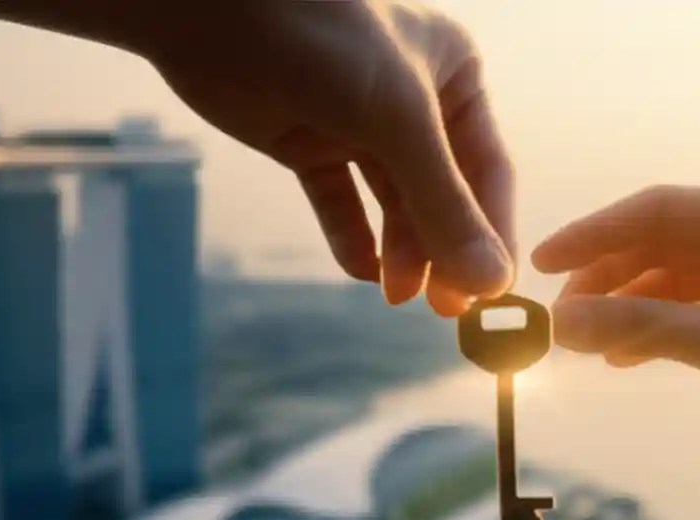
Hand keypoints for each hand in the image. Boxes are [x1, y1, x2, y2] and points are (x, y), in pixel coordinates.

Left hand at [137, 0, 513, 315]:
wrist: (207, 7)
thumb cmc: (321, 37)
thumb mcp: (398, 122)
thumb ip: (444, 204)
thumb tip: (491, 282)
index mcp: (455, 75)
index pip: (488, 170)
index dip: (492, 234)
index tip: (492, 294)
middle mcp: (414, 100)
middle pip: (442, 193)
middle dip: (442, 251)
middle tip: (445, 309)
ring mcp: (358, 121)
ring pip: (392, 202)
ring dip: (401, 252)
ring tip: (400, 296)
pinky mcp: (308, 140)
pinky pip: (340, 200)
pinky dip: (351, 237)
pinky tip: (362, 271)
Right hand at [532, 186, 699, 470]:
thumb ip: (641, 328)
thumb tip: (560, 324)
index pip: (659, 209)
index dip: (594, 236)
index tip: (540, 264)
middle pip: (663, 244)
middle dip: (608, 280)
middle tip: (556, 320)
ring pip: (675, 282)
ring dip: (628, 310)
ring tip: (580, 344)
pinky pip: (695, 312)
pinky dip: (658, 333)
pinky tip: (621, 359)